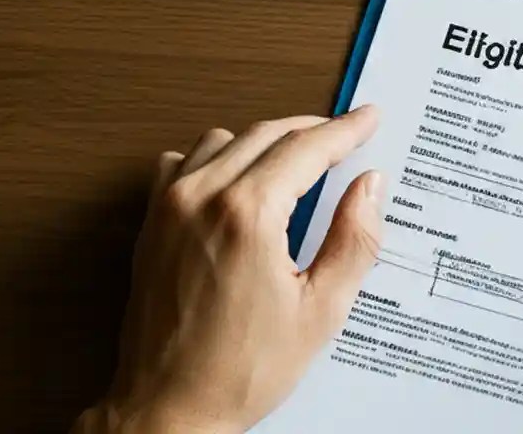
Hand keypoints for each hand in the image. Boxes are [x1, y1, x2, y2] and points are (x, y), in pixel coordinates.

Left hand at [72, 106, 383, 433]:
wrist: (169, 408)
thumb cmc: (240, 369)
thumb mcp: (321, 310)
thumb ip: (353, 240)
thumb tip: (370, 186)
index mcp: (248, 215)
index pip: (308, 148)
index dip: (346, 130)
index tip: (368, 118)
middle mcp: (202, 199)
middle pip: (268, 134)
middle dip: (313, 130)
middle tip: (346, 135)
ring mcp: (169, 208)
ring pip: (225, 140)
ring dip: (266, 141)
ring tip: (298, 160)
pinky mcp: (151, 225)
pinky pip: (183, 163)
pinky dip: (216, 158)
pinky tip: (237, 179)